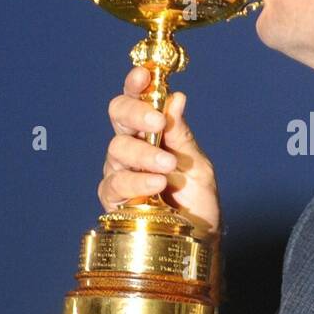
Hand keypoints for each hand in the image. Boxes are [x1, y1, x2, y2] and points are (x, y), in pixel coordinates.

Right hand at [99, 67, 220, 236]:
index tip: (143, 75)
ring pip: (117, 149)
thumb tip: (176, 98)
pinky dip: (137, 181)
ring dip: (143, 154)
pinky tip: (156, 183)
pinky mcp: (114, 199)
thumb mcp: (198, 164)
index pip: (137, 100)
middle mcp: (130, 147)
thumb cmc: (198, 200)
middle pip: (118, 117)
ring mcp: (119, 172)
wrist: (199, 238)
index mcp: (150, 132)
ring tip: (168, 165)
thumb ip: (183, 135)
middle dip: (135, 114)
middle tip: (157, 122)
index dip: (136, 85)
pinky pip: (115, 184)